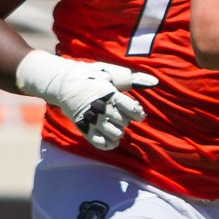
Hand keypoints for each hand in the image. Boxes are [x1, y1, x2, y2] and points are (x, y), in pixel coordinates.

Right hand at [15, 50, 158, 150]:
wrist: (64, 84)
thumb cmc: (91, 77)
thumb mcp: (111, 74)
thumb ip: (132, 80)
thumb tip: (154, 82)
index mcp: (110, 94)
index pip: (132, 109)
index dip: (137, 113)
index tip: (136, 112)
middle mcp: (101, 108)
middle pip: (125, 123)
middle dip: (126, 120)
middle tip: (120, 115)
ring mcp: (92, 120)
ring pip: (116, 134)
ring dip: (119, 132)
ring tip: (115, 125)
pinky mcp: (84, 128)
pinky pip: (101, 144)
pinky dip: (109, 144)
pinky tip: (111, 138)